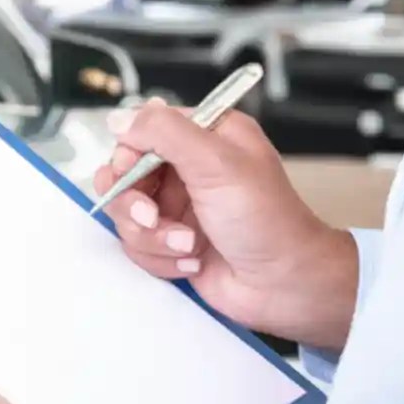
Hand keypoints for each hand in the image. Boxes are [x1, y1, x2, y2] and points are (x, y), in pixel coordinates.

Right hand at [96, 100, 356, 349]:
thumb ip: (165, 132)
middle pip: (124, 176)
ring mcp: (179, 207)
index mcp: (205, 136)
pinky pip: (138, 247)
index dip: (128, 155)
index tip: (131, 174)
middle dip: (134, 204)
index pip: (141, 131)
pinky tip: (193, 263)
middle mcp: (189, 168)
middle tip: (153, 218)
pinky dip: (161, 259)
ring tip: (188, 246)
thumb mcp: (217, 163)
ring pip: (127, 216)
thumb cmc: (266, 221)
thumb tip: (119, 119)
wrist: (284, 284)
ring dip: (154, 237)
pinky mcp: (172, 242)